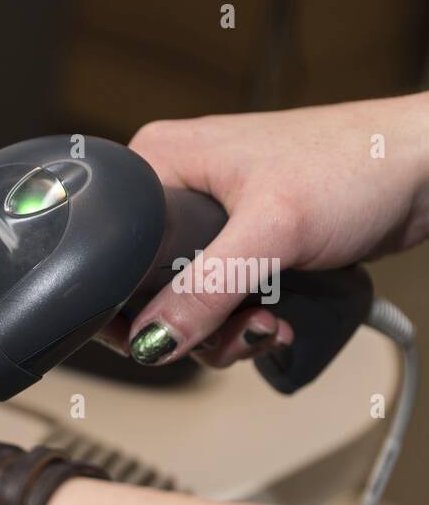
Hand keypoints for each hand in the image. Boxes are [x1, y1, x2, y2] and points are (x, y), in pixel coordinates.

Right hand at [96, 93, 428, 366]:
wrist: (428, 167)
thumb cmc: (360, 162)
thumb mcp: (272, 232)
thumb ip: (204, 291)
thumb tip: (151, 342)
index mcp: (159, 163)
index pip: (109, 250)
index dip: (126, 303)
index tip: (161, 335)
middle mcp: (177, 188)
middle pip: (145, 286)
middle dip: (189, 325)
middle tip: (236, 328)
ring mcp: (210, 220)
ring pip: (182, 302)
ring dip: (223, 331)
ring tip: (268, 324)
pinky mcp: (242, 244)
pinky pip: (216, 300)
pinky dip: (241, 321)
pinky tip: (275, 319)